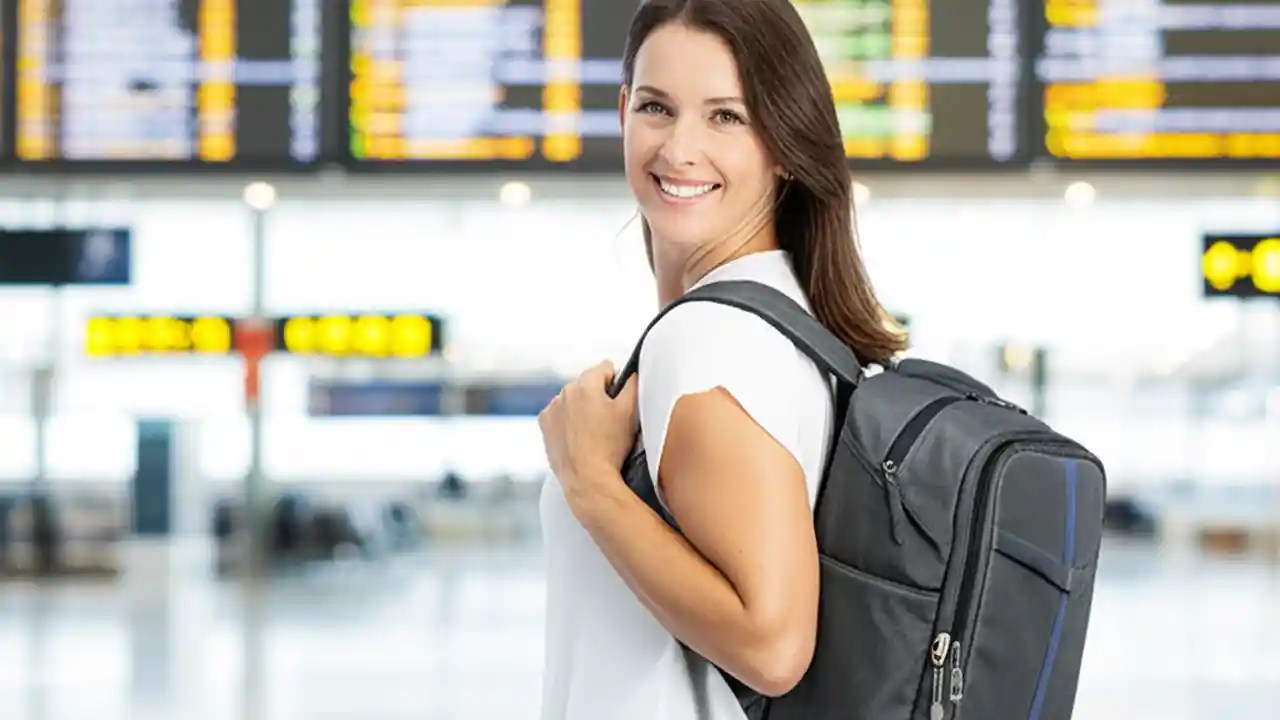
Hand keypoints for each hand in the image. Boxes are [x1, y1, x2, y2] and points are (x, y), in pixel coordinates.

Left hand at [538, 360, 638, 495]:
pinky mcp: (545, 425)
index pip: (605, 368)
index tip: (619, 398)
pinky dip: (567, 420)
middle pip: (586, 383)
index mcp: (586, 385)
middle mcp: (564, 392)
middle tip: (609, 419)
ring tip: (593, 431)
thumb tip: (632, 374)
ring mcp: (552, 409)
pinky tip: (578, 436)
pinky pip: (558, 414)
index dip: (616, 381)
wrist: (587, 478)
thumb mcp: (630, 412)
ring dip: (581, 407)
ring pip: (571, 399)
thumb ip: (633, 385)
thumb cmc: (610, 447)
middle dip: (597, 395)